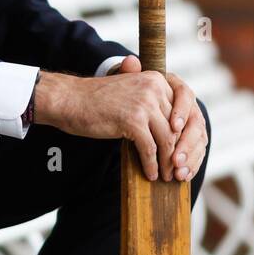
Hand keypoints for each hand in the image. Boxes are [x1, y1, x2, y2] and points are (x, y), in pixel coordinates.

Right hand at [35, 57, 206, 181]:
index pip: (180, 110)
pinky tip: (150, 174)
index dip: (183, 135)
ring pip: (166, 140)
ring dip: (167, 162)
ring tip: (166, 176)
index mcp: (156, 79)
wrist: (70, 100)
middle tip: (177, 169)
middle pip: (176, 127)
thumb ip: (151, 101)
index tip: (182, 152)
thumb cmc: (97, 100)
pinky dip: (151, 164)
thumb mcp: (130, 91)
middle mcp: (154, 88)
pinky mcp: (133, 120)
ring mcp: (144, 104)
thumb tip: (171, 128)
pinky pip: (149, 148)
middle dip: (178, 151)